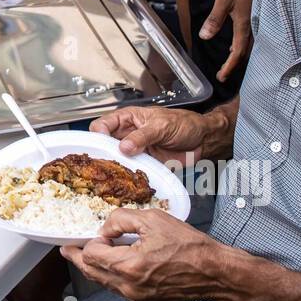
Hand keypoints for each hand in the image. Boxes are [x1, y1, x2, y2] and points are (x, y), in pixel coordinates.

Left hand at [60, 209, 225, 300]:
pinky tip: (117, 263)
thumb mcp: (153, 219)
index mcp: (129, 265)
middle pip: (92, 272)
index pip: (92, 254)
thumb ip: (122, 220)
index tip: (97, 233)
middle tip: (68, 250)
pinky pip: (119, 288)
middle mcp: (129, 286)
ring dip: (94, 267)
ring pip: (104, 282)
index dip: (91, 240)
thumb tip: (106, 227)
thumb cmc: (189, 246)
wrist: (214, 272)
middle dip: (79, 258)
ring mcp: (136, 297)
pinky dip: (112, 275)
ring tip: (90, 254)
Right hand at [90, 105, 214, 166]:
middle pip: (105, 144)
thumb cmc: (184, 124)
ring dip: (114, 167)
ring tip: (112, 175)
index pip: (104, 124)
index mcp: (128, 118)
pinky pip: (130, 170)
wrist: (202, 140)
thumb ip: (142, 136)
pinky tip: (125, 181)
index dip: (98, 134)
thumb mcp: (161, 126)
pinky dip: (127, 176)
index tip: (101, 145)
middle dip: (102, 153)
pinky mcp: (144, 164)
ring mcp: (135, 150)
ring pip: (116, 159)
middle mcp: (128, 134)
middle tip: (102, 164)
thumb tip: (123, 147)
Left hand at [199, 0, 257, 81]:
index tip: (221, 77)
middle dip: (233, 65)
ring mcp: (260, 23)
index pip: (237, 53)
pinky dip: (244, 44)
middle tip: (223, 74)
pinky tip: (237, 43)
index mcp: (244, 26)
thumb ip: (214, 19)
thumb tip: (204, 37)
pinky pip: (254, 37)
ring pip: (250, 46)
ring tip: (229, 62)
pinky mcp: (262, 17)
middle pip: (245, 53)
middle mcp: (254, 28)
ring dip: (239, 55)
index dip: (229, 67)